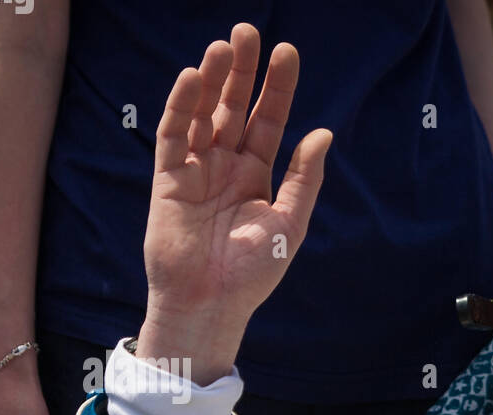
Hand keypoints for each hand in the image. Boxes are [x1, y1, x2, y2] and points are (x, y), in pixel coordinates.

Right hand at [138, 23, 331, 382]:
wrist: (212, 303)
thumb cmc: (252, 272)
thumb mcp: (288, 222)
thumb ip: (304, 178)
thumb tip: (324, 133)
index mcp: (256, 175)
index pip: (267, 120)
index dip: (277, 88)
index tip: (287, 53)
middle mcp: (225, 165)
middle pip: (233, 106)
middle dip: (241, 70)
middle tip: (250, 31)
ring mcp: (195, 168)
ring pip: (203, 113)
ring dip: (211, 79)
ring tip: (224, 45)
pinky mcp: (168, 178)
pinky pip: (173, 134)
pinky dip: (180, 106)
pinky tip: (191, 78)